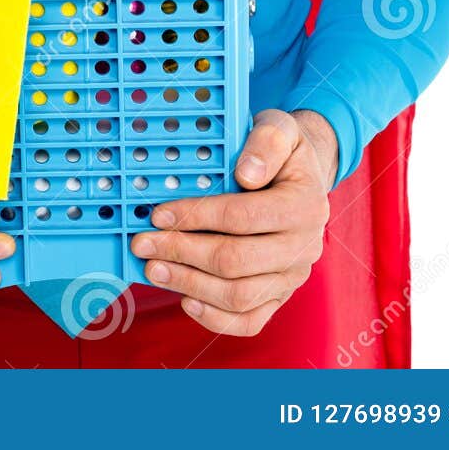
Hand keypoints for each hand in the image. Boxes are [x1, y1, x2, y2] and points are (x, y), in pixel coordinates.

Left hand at [129, 109, 337, 336]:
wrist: (303, 176)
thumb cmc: (284, 151)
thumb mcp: (281, 129)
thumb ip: (267, 143)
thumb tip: (246, 174)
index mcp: (305, 205)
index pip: (242, 217)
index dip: (196, 217)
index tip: (158, 214)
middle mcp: (304, 247)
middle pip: (236, 261)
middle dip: (182, 252)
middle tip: (143, 243)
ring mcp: (293, 277)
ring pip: (239, 296)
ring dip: (189, 284)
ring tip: (153, 269)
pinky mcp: (280, 295)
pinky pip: (250, 320)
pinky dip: (215, 318)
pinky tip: (185, 300)